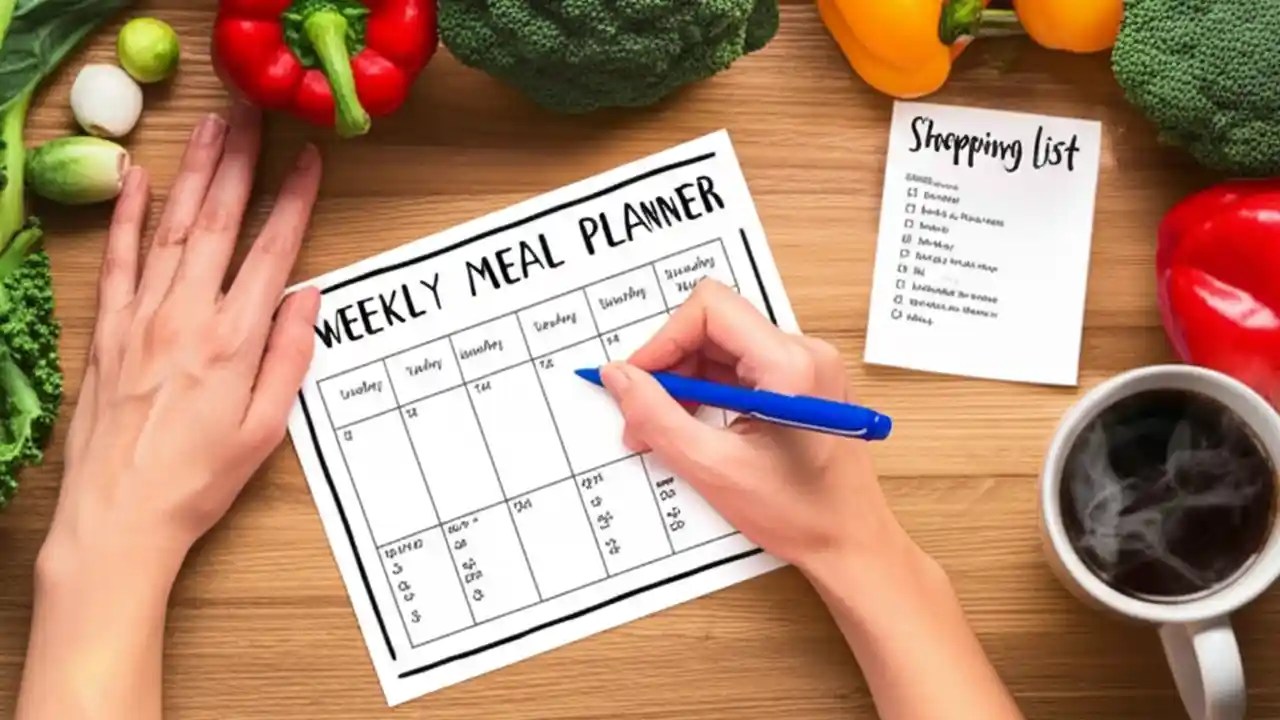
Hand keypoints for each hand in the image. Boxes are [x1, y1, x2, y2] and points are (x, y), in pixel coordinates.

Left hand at [43, 102, 322, 571]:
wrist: (118, 517)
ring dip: (194, 172)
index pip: (273, 252)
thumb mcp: (265, 429)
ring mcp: (140, 318)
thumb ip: (290, 356)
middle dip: (240, 162)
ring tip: (211, 128)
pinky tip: (137, 180)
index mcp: (234, 342)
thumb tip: (309, 296)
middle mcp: (186, 317)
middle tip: (253, 114)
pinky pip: (118, 260)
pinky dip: (127, 216)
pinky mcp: (106, 330)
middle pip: (220, 222)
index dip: (293, 200)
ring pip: (173, 228)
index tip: (308, 161)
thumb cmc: (199, 482)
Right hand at [598, 280, 910, 577]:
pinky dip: (708, 393)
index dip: (663, 339)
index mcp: (791, 364)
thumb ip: (658, 417)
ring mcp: (805, 366)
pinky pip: (740, 367)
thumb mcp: (714, 468)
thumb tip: (619, 377)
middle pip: (714, 325)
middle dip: (670, 366)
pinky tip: (694, 429)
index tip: (636, 379)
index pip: (710, 309)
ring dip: (685, 382)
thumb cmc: (802, 513)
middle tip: (643, 415)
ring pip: (722, 346)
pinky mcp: (800, 383)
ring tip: (665, 429)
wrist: (851, 543)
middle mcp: (804, 352)